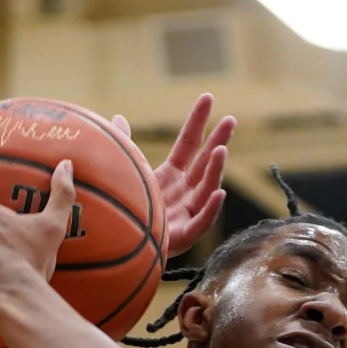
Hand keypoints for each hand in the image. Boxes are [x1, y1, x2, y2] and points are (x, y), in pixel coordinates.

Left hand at [112, 94, 234, 257]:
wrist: (116, 250)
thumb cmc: (124, 210)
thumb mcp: (125, 173)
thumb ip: (124, 146)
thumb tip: (118, 117)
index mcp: (171, 176)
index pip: (188, 143)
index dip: (197, 121)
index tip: (207, 98)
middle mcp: (183, 192)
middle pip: (204, 163)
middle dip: (218, 142)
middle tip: (230, 120)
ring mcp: (186, 214)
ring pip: (206, 189)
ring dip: (215, 170)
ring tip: (220, 150)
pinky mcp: (183, 236)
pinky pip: (201, 222)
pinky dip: (211, 208)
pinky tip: (219, 193)